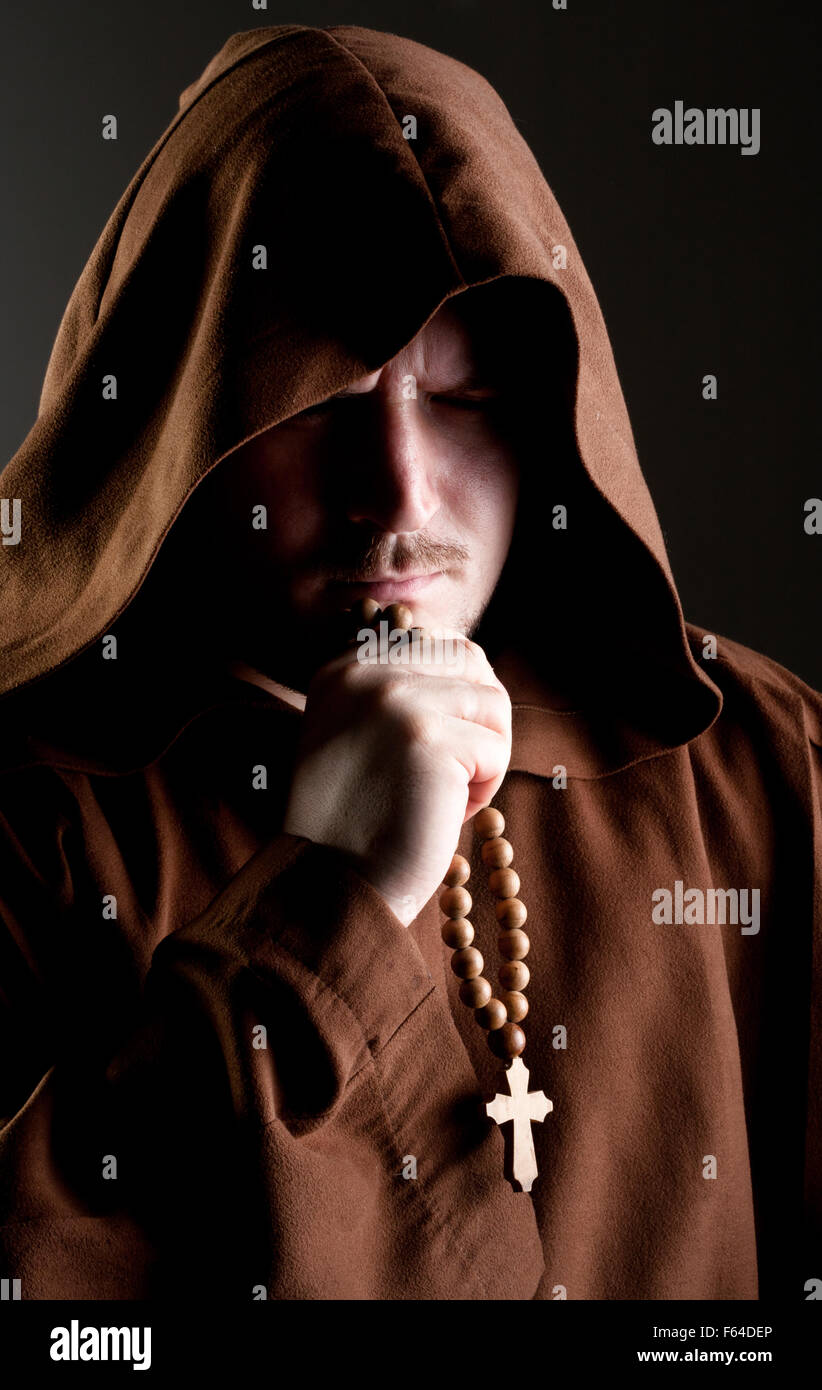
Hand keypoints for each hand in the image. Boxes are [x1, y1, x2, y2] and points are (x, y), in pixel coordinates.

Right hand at [283, 609, 511, 925]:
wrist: (330, 885)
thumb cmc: (356, 821)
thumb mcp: (359, 734)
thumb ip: (398, 692)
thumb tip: (473, 664)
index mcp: (343, 669)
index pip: (437, 642)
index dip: (459, 693)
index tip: (440, 746)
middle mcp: (365, 673)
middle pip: (471, 661)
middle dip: (480, 718)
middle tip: (458, 771)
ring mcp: (396, 701)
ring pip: (492, 703)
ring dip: (486, 756)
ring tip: (448, 797)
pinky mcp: (429, 738)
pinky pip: (496, 749)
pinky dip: (485, 789)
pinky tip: (445, 815)